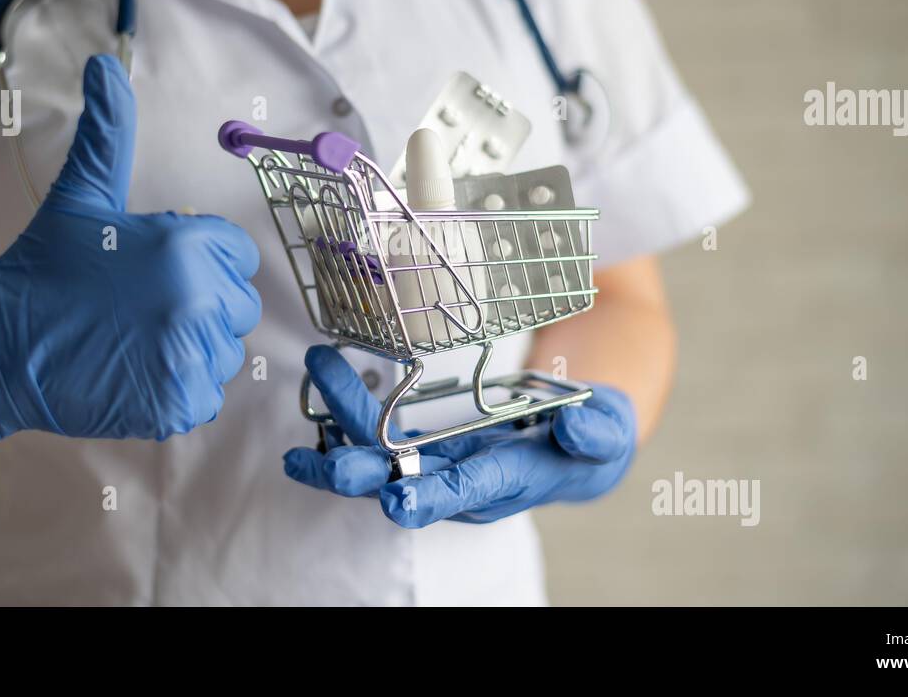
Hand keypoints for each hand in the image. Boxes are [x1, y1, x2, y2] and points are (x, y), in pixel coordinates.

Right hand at [0, 55, 260, 467]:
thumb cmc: (43, 268)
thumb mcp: (81, 196)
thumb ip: (108, 134)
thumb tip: (105, 64)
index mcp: (187, 247)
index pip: (238, 256)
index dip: (202, 264)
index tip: (156, 274)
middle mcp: (197, 300)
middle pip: (238, 307)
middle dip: (200, 308)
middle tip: (140, 312)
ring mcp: (188, 357)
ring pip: (224, 354)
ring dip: (189, 353)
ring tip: (133, 343)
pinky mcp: (176, 404)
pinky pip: (205, 397)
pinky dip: (176, 393)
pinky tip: (133, 375)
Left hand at [283, 345, 635, 527]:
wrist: (577, 445)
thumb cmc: (592, 441)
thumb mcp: (606, 434)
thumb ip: (596, 435)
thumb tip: (576, 428)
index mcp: (506, 481)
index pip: (466, 491)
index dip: (431, 497)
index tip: (399, 501)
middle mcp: (462, 482)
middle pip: (404, 482)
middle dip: (364, 475)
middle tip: (327, 466)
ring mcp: (439, 466)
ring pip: (379, 460)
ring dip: (338, 444)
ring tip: (301, 418)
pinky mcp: (427, 448)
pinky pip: (377, 439)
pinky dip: (344, 423)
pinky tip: (315, 407)